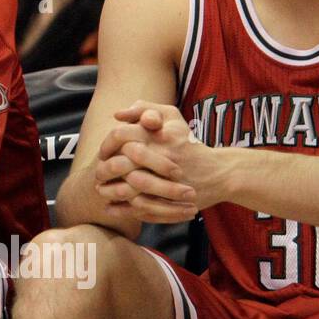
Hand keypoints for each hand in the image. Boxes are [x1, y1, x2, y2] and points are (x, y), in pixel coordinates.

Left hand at [94, 100, 222, 223]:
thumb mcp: (172, 117)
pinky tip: (111, 207)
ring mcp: (166, 182)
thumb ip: (144, 109)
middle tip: (98, 174)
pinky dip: (122, 210)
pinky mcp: (169, 203)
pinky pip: (139, 208)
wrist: (220, 173)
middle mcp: (162, 158)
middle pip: (120, 165)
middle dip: (104, 170)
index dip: (106, 145)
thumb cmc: (188, 142)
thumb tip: (116, 115)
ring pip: (128, 189)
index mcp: (159, 136)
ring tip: (102, 190)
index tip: (103, 153)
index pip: (120, 136)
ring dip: (110, 191)